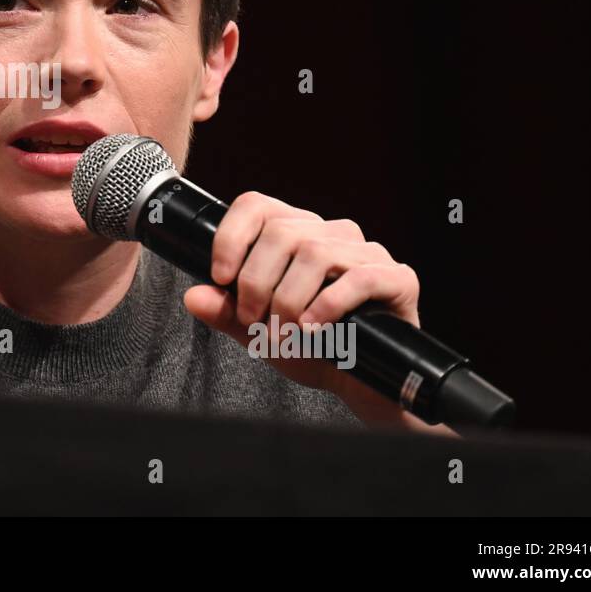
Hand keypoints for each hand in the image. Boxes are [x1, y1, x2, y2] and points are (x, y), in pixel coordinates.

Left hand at [182, 190, 420, 400]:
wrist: (360, 385)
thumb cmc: (311, 350)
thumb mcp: (257, 333)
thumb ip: (226, 312)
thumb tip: (193, 296)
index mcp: (296, 233)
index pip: (256, 205)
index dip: (231, 237)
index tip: (220, 277)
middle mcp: (332, 233)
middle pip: (282, 233)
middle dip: (257, 283)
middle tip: (254, 322)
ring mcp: (368, 252)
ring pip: (315, 253)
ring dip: (289, 300)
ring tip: (283, 334)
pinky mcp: (397, 278)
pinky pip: (359, 277)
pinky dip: (328, 306)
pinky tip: (314, 330)